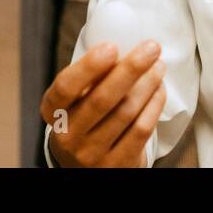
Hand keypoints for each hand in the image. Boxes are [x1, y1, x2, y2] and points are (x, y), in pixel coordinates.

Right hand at [41, 40, 166, 166]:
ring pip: (125, 113)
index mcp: (52, 111)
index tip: (112, 46)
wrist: (87, 165)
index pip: (65, 87)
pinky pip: (140, 130)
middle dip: (131, 69)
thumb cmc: (85, 116)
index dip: (88, 67)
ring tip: (159, 65)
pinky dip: (154, 105)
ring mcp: (91, 154)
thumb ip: (90, 77)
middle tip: (151, 47)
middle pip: (102, 99)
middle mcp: (67, 136)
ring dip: (148, 84)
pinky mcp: (116, 165)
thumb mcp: (75, 98)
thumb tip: (126, 48)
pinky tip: (159, 89)